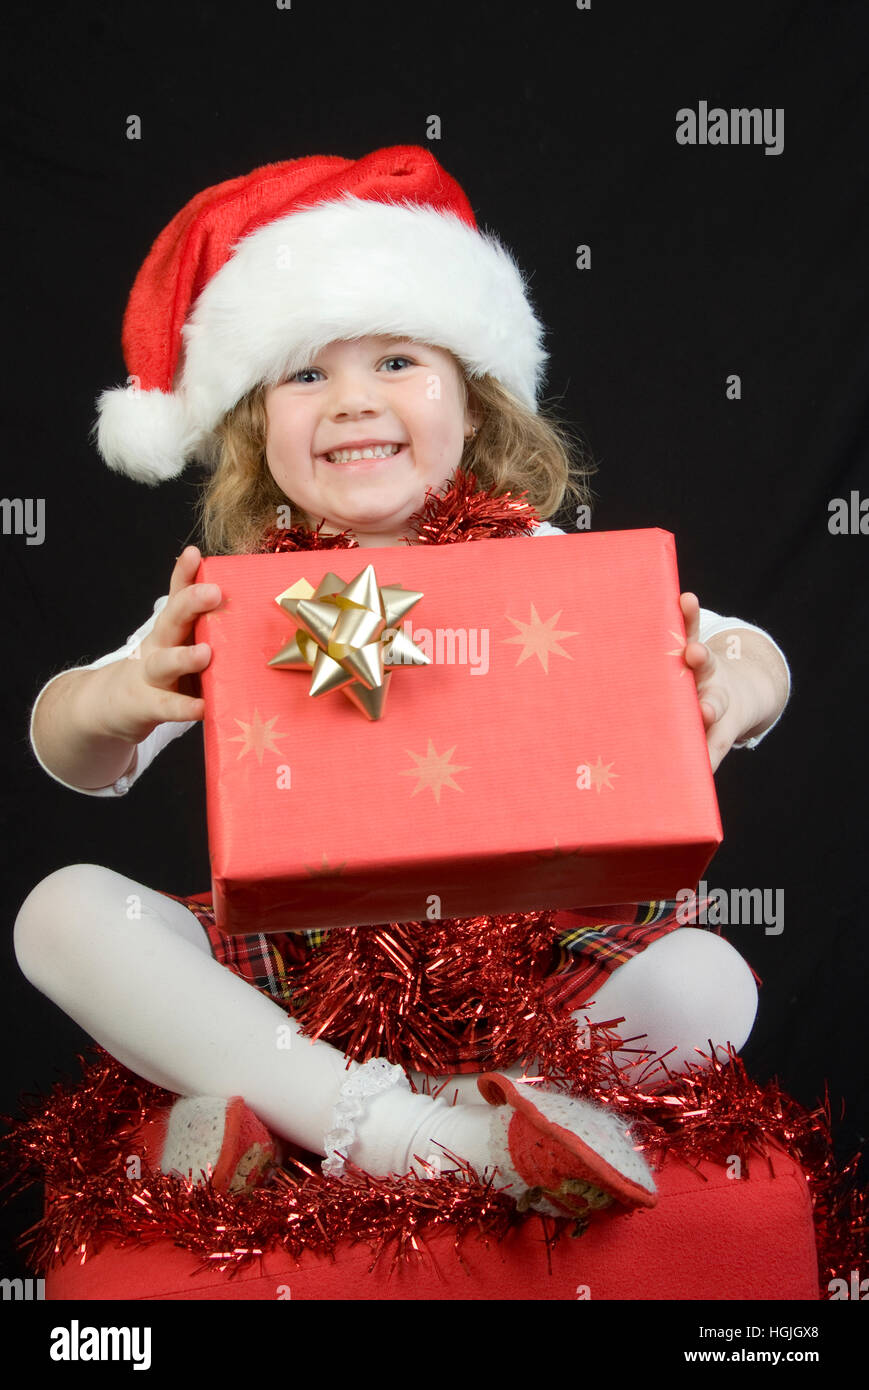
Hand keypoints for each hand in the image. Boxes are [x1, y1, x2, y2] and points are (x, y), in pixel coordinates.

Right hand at [93, 546, 221, 743]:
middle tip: (213, 592)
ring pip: (165, 662)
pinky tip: (201, 707)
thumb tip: (253, 611)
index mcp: (173, 627)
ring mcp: (151, 674)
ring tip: (205, 653)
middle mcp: (160, 644)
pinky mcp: (148, 704)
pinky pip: (168, 706)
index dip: (185, 574)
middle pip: (171, 619)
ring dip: (184, 657)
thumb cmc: (164, 671)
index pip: (177, 594)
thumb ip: (210, 631)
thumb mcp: (182, 644)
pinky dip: (184, 707)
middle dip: (190, 603)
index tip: (195, 554)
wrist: (116, 705)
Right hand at [679, 592, 749, 773]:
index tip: (704, 769)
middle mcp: (711, 701)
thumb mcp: (689, 748)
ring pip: (704, 664)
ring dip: (698, 657)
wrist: (739, 696)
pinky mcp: (695, 645)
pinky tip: (685, 600)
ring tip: (691, 652)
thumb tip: (627, 801)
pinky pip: (692, 629)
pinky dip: (690, 616)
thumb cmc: (696, 729)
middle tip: (705, 712)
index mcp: (710, 732)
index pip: (710, 746)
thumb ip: (671, 767)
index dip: (706, 757)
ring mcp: (705, 674)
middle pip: (712, 705)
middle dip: (708, 708)